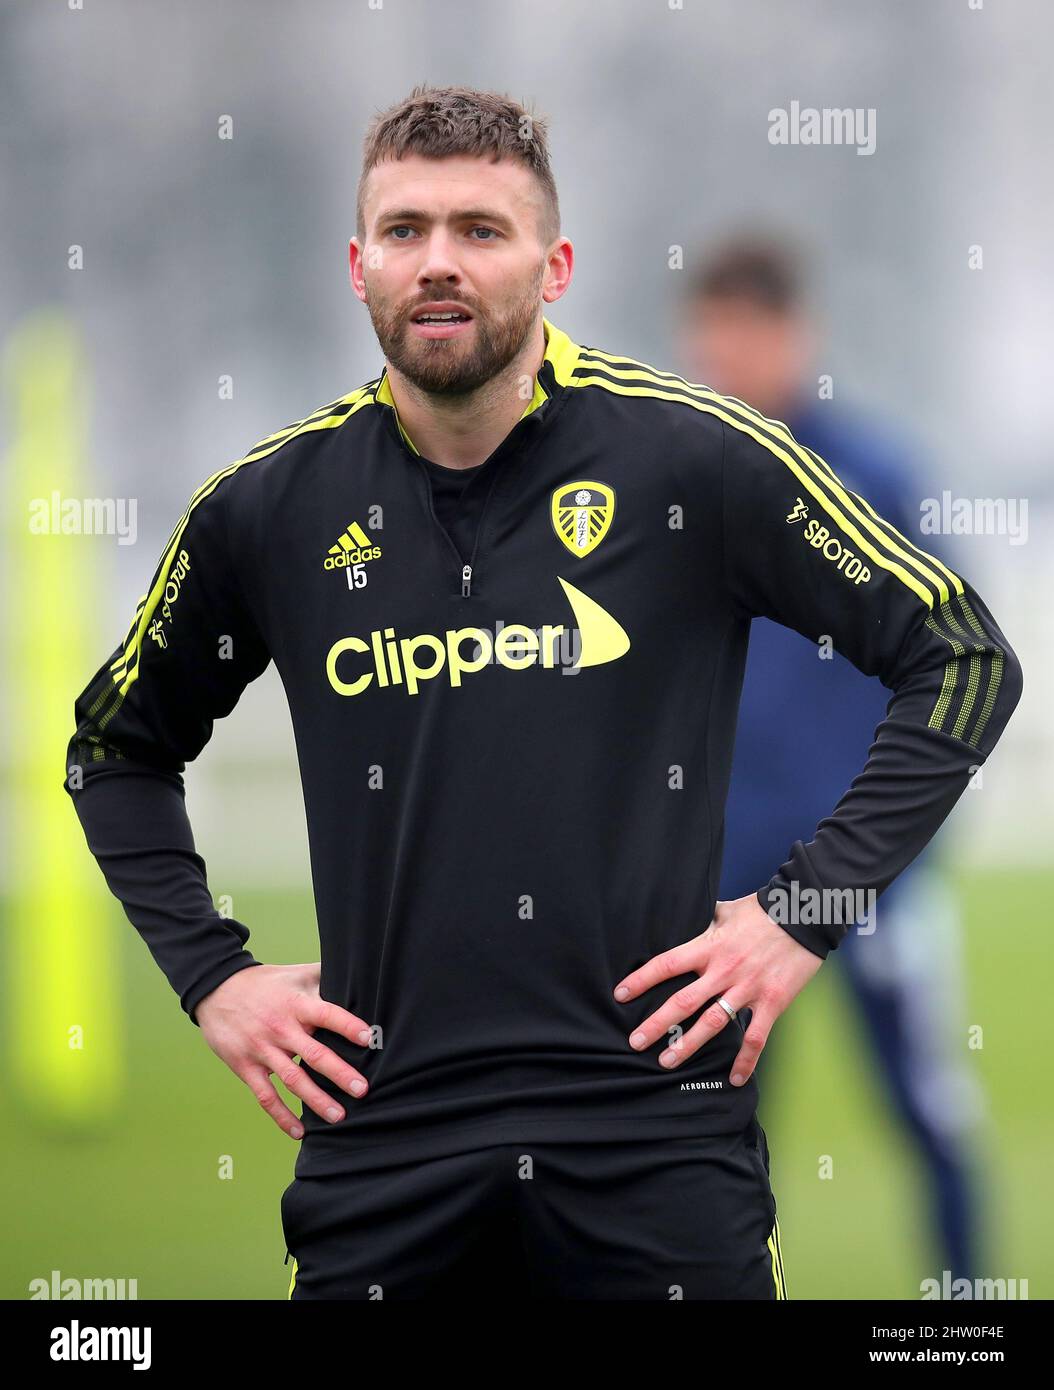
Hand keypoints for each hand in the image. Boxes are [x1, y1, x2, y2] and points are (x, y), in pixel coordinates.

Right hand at [194, 962, 372, 1138]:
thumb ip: (324, 976)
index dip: (347, 1026)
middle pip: (313, 1054)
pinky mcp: (245, 1067)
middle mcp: (281, 1029)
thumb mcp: (295, 974)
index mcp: (296, 1005)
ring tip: (339, 1117)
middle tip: (363, 1090)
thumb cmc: (265, 983)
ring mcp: (262, 1050)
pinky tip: (299, 1131)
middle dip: (340, 1073)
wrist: (216, 990)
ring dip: (316, 1100)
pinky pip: (266, 1096)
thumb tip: (356, 971)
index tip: (369, 1038)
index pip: (326, 1014)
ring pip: (292, 1080)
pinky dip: (282, 1116)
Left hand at [613, 893, 822, 1086]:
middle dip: (657, 1024)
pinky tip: (734, 1078)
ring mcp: (748, 988)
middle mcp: (724, 970)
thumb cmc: (763, 910)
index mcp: (710, 946)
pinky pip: (756, 1037)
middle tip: (635, 1042)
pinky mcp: (772, 1002)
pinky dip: (745, 1060)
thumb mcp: (727, 909)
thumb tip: (684, 912)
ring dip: (688, 1045)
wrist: (804, 916)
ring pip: (713, 1023)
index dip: (642, 980)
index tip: (621, 994)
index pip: (667, 964)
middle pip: (683, 1001)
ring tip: (666, 1062)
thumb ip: (705, 918)